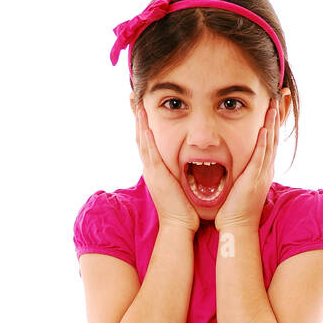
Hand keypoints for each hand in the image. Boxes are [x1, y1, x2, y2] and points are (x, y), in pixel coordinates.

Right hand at [135, 103, 198, 232]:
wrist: (179, 225)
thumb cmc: (184, 209)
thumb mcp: (180, 185)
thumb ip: (181, 173)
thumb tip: (190, 164)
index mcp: (156, 170)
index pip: (147, 141)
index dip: (143, 123)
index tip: (142, 106)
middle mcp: (150, 168)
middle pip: (140, 136)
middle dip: (137, 116)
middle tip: (132, 96)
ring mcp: (152, 172)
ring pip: (142, 140)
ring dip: (139, 120)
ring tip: (136, 102)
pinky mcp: (157, 176)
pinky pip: (150, 153)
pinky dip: (146, 138)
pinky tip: (144, 124)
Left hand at [214, 98, 279, 231]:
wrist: (237, 226)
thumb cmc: (235, 208)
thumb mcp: (241, 184)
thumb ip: (241, 170)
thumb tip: (236, 160)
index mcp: (262, 169)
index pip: (270, 140)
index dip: (273, 121)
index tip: (274, 104)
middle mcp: (265, 169)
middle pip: (274, 137)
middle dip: (277, 116)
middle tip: (280, 96)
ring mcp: (261, 174)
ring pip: (269, 144)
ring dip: (272, 124)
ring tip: (273, 105)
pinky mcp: (254, 180)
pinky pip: (260, 158)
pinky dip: (263, 143)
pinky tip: (264, 129)